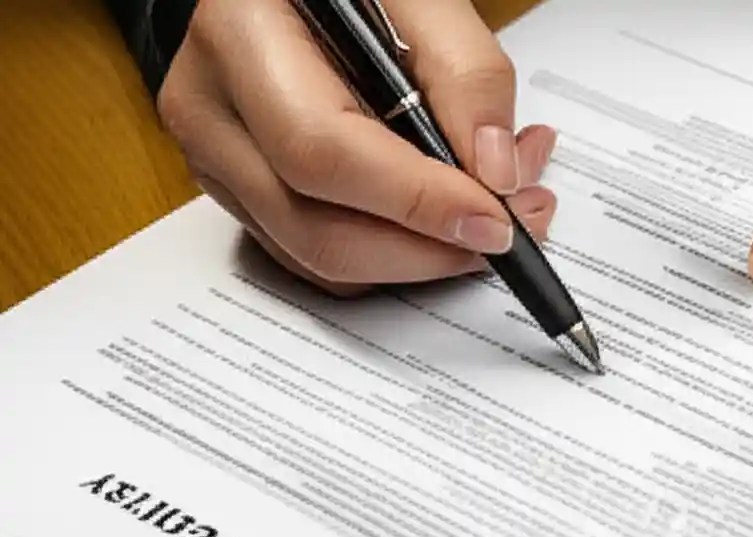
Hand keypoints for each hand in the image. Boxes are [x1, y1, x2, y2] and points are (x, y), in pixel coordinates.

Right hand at [158, 0, 558, 296]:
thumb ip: (466, 71)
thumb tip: (497, 172)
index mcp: (238, 36)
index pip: (322, 150)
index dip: (417, 200)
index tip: (496, 217)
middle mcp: (210, 110)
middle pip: (316, 228)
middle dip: (429, 249)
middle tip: (515, 225)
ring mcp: (215, 160)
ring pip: (319, 258)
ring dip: (421, 258)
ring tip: (497, 210)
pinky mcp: (243, 191)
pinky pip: (318, 254)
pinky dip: (393, 252)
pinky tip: (448, 212)